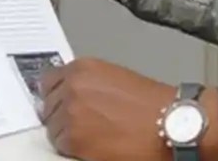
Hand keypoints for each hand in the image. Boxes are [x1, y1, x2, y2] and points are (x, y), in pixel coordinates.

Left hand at [40, 58, 189, 160]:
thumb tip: (69, 96)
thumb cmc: (152, 105)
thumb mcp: (114, 79)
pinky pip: (61, 147)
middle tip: (83, 125)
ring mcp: (70, 114)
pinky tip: (95, 146)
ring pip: (53, 129)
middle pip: (48, 107)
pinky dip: (73, 149)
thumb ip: (87, 84)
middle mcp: (72, 88)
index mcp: (82, 69)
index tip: (61, 103)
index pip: (48, 81)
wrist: (170, 125)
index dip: (56, 95)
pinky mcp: (74, 140)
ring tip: (94, 136)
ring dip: (67, 134)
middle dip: (61, 116)